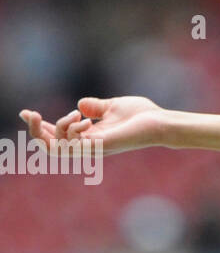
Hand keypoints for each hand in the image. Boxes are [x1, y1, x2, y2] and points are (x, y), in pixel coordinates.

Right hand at [19, 96, 166, 156]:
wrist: (161, 122)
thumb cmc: (141, 115)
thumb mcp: (113, 107)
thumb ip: (95, 107)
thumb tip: (80, 103)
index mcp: (88, 136)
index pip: (57, 136)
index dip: (39, 127)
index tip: (26, 112)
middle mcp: (87, 146)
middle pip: (50, 146)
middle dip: (36, 131)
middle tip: (32, 114)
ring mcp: (92, 149)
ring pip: (56, 148)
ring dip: (59, 128)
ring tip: (76, 116)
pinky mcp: (99, 148)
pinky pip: (72, 147)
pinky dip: (71, 132)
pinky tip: (84, 120)